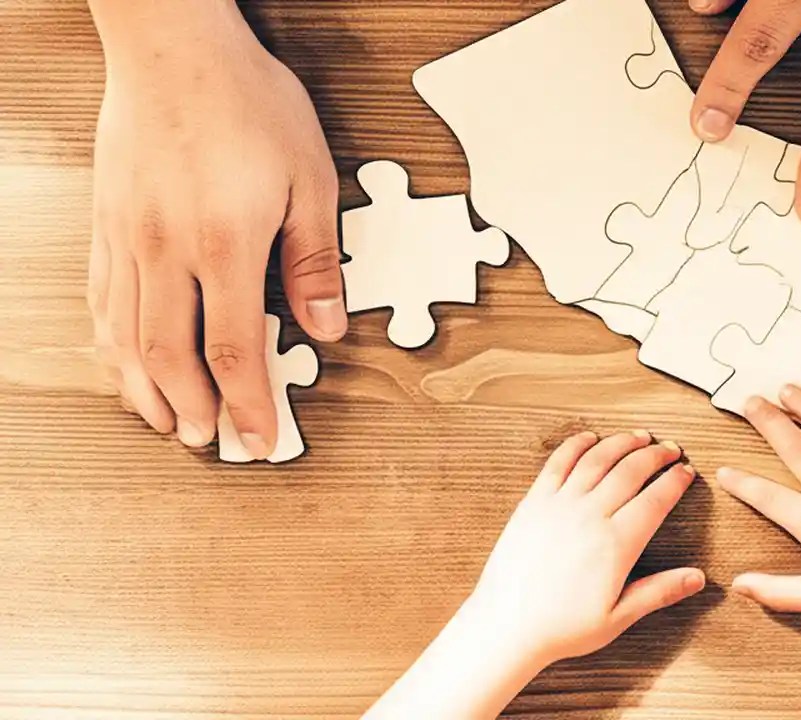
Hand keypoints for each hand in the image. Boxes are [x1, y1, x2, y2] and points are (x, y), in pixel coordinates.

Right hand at [87, 0, 344, 456]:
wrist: (173, 47)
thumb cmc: (246, 102)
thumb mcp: (309, 177)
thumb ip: (315, 259)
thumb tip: (327, 326)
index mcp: (225, 244)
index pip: (235, 350)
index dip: (248, 404)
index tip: (259, 440)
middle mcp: (166, 249)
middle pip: (171, 356)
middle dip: (193, 409)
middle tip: (210, 441)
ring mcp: (127, 237)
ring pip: (126, 336)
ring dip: (146, 389)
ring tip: (167, 422)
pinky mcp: (105, 222)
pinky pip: (99, 298)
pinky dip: (111, 343)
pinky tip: (123, 361)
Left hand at [464, 430, 704, 664]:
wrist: (507, 625)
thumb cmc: (560, 627)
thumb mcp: (617, 617)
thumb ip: (658, 592)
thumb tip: (697, 578)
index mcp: (616, 544)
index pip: (656, 499)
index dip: (675, 481)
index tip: (686, 472)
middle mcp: (590, 516)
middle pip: (632, 470)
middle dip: (657, 455)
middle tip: (671, 449)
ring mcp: (560, 505)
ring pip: (598, 459)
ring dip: (623, 442)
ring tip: (640, 436)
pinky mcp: (534, 502)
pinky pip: (559, 462)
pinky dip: (577, 445)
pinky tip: (590, 438)